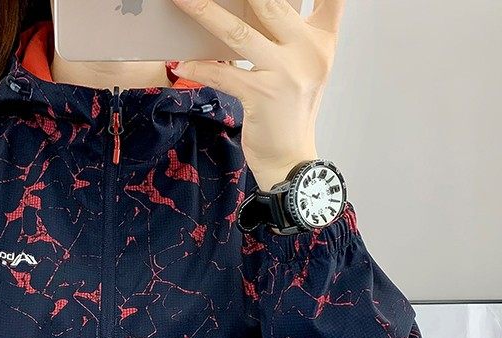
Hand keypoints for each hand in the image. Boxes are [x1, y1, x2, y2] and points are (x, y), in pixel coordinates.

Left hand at [169, 0, 345, 190]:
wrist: (291, 159)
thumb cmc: (290, 113)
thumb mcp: (302, 68)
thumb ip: (288, 35)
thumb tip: (249, 9)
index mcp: (321, 40)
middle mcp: (307, 51)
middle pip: (269, 2)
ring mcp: (285, 72)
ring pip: (238, 31)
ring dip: (205, 12)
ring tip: (181, 0)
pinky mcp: (262, 95)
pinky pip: (223, 73)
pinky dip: (199, 68)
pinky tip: (180, 64)